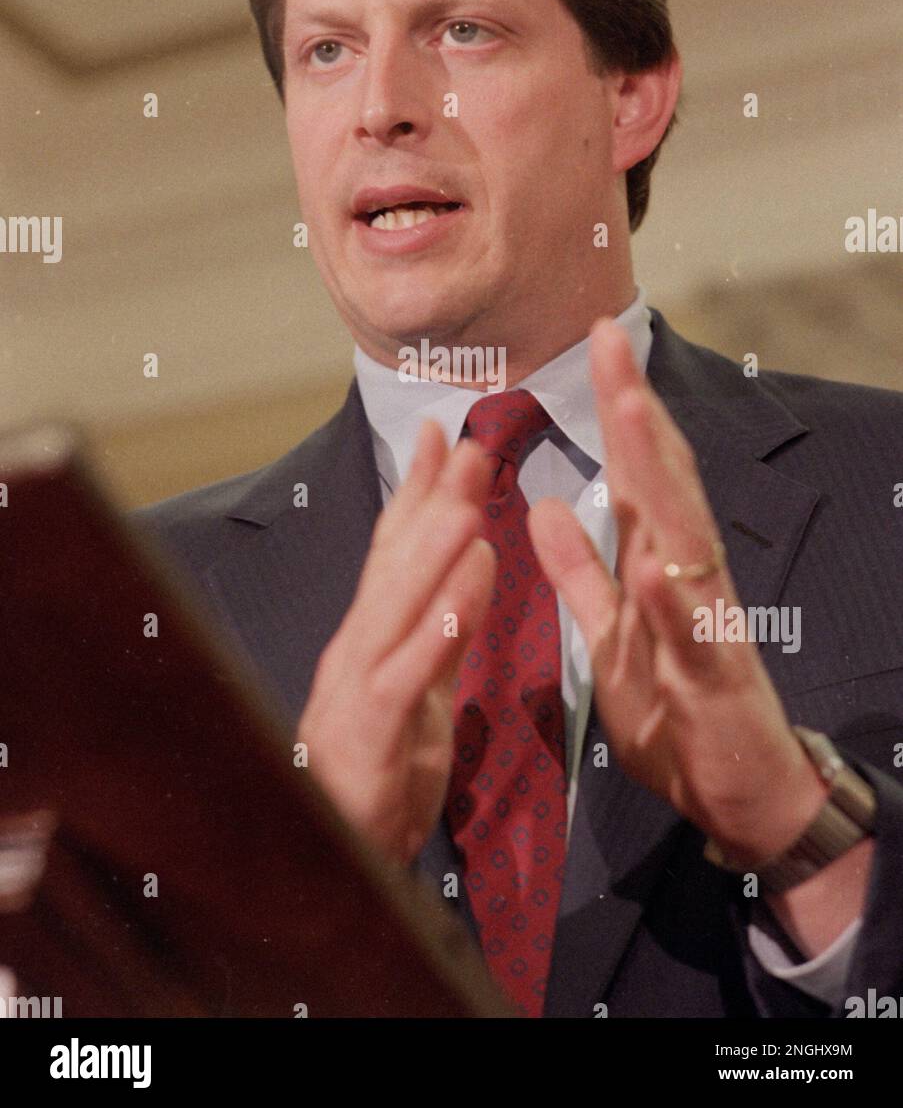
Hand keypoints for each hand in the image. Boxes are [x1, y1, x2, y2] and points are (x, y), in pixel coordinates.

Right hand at [297, 420, 496, 865]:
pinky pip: (408, 669)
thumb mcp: (424, 688)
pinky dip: (440, 622)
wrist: (339, 858)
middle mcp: (357, 647)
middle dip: (433, 497)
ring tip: (471, 494)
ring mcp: (356, 684)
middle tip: (471, 442)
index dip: (418, 491)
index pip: (395, 552)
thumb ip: (446, 628)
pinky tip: (471, 582)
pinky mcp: (369, 729)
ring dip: (434, 544)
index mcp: (373, 637)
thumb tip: (474, 563)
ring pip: (396, 604)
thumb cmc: (382, 771)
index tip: (442, 435)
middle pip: (396, 562)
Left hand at [528, 319, 825, 866]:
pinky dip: (672, 600)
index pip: (636, 471)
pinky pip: (693, 636)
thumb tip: (544, 505)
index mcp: (657, 564)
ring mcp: (706, 622)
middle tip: (609, 340)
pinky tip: (652, 564)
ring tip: (630, 410)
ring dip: (657, 473)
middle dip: (635, 409)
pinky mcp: (716, 679)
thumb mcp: (611, 634)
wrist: (742, 793)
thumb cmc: (677, 709)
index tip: (595, 342)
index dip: (617, 406)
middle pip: (661, 480)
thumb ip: (580, 573)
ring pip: (684, 537)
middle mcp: (688, 577)